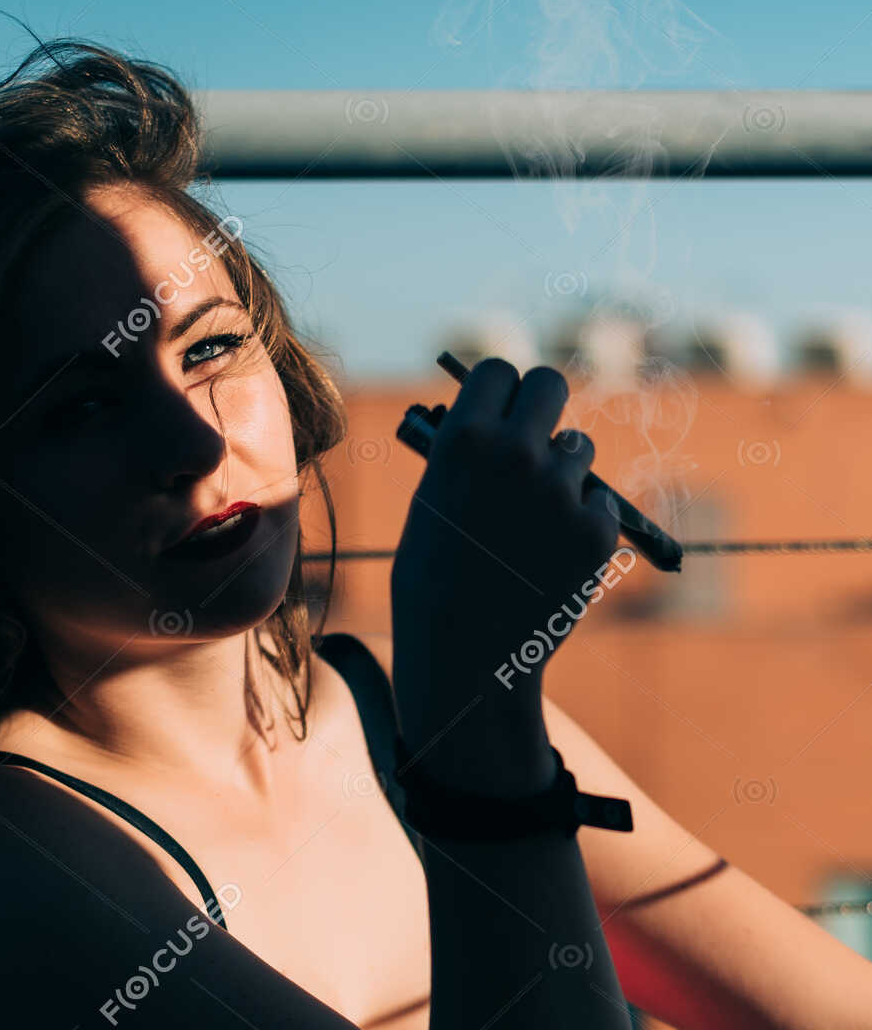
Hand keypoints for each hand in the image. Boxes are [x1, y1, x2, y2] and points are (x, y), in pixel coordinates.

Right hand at [390, 358, 615, 782]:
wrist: (465, 659)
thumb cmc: (433, 585)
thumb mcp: (430, 507)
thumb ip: (463, 459)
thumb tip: (496, 423)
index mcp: (463, 440)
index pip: (497, 370)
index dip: (499, 391)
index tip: (499, 408)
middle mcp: (516, 454)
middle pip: (551, 383)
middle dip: (543, 406)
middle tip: (534, 436)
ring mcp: (561, 492)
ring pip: (578, 449)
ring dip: (562, 473)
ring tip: (532, 523)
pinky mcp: (596, 530)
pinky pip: (599, 504)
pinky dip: (582, 524)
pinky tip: (552, 560)